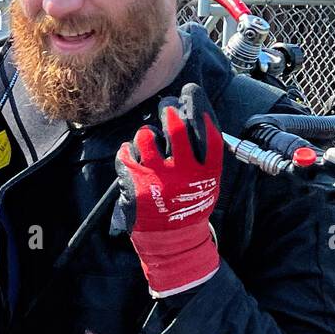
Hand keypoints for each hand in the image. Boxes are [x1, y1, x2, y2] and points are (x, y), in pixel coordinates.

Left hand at [110, 81, 222, 296]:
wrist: (173, 241)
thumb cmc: (189, 207)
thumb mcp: (208, 184)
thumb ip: (203, 156)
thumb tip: (190, 117)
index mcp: (207, 171)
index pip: (206, 129)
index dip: (198, 105)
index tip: (190, 92)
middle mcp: (184, 172)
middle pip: (176, 126)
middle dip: (168, 110)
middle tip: (165, 108)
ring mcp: (158, 177)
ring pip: (146, 136)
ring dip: (145, 134)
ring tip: (148, 141)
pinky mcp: (136, 183)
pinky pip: (126, 152)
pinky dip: (127, 151)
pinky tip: (132, 156)